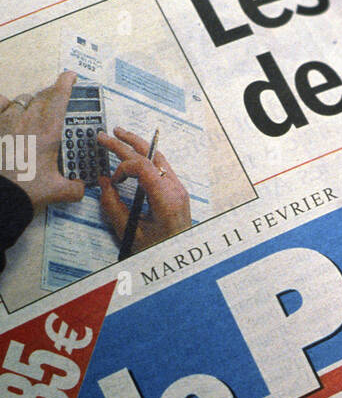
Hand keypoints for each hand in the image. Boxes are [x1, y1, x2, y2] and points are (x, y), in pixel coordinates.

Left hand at [0, 70, 84, 209]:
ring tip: (36, 109)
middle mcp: (30, 122)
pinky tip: (8, 106)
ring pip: (23, 100)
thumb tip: (80, 187)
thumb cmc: (28, 189)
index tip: (72, 76)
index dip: (67, 83)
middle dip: (52, 94)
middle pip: (43, 96)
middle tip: (59, 99)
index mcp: (49, 132)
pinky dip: (6, 102)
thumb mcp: (58, 191)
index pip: (60, 98)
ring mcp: (10, 122)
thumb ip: (74, 188)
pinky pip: (2, 103)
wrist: (2, 193)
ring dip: (32, 101)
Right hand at [97, 127, 190, 252]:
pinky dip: (145, 158)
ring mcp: (179, 190)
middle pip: (150, 156)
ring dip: (137, 146)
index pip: (143, 166)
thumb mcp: (131, 234)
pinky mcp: (177, 193)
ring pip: (158, 158)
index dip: (123, 167)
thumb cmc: (159, 253)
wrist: (181, 262)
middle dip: (126, 143)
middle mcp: (176, 190)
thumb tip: (104, 182)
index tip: (113, 180)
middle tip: (105, 136)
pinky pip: (161, 168)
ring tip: (119, 136)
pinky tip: (134, 154)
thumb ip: (114, 207)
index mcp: (166, 200)